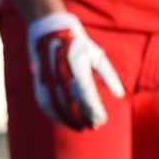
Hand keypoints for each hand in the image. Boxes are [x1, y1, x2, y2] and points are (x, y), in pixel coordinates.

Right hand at [25, 13, 124, 129]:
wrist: (50, 31)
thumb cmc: (79, 45)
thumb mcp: (97, 56)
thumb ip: (108, 75)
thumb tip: (120, 95)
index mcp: (75, 62)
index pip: (85, 91)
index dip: (93, 108)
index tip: (102, 120)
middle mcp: (59, 69)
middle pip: (70, 100)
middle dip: (83, 117)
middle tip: (94, 126)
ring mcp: (46, 75)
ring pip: (55, 104)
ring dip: (68, 119)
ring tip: (82, 127)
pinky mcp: (38, 81)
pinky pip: (44, 102)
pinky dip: (55, 115)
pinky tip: (66, 122)